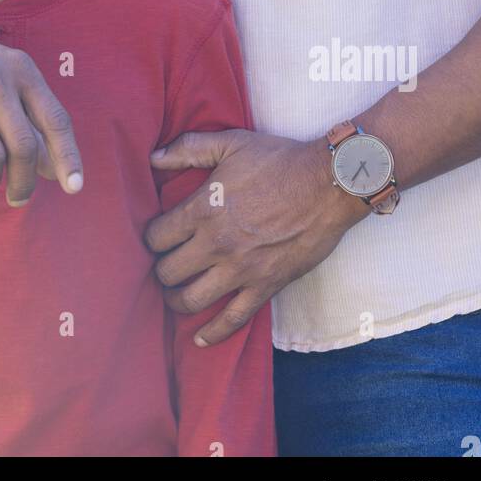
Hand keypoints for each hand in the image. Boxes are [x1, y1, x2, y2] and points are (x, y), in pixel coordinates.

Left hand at [146, 129, 367, 345]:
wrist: (329, 184)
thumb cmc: (279, 161)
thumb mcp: (230, 143)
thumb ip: (188, 148)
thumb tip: (153, 157)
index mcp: (203, 209)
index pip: (156, 237)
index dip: (151, 238)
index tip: (157, 237)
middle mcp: (216, 244)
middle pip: (168, 271)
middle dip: (161, 269)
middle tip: (165, 264)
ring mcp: (241, 270)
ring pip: (191, 300)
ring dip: (176, 300)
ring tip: (175, 294)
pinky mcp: (265, 287)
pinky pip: (232, 320)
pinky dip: (212, 333)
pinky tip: (199, 338)